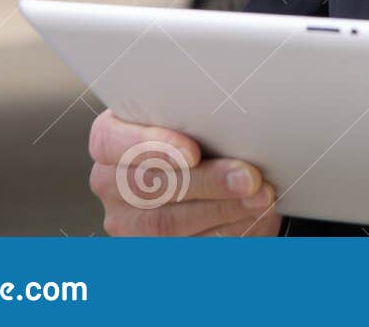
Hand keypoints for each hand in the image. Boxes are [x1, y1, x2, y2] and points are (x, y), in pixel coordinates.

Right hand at [87, 109, 281, 236]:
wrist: (216, 176)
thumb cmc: (202, 136)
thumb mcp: (197, 119)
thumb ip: (200, 117)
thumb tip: (235, 123)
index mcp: (110, 139)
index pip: (110, 141)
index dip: (151, 147)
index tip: (193, 154)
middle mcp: (109, 182)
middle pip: (147, 186)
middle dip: (206, 182)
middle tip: (249, 177)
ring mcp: (125, 221)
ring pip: (167, 222)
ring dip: (221, 209)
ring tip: (260, 197)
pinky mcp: (149, 250)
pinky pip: (186, 247)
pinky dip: (225, 232)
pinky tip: (252, 218)